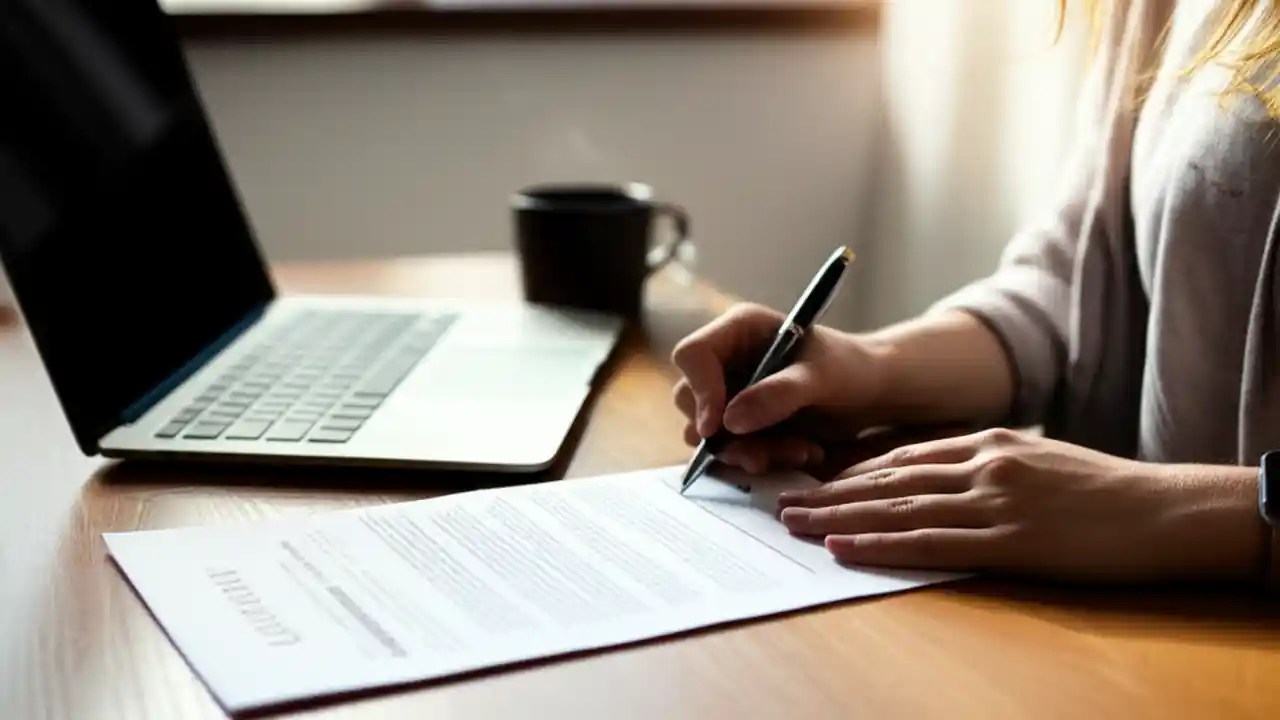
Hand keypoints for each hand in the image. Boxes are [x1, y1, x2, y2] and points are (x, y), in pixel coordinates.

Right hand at [671, 303, 888, 474]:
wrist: (869, 394)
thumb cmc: (850, 368)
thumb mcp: (821, 377)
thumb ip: (779, 394)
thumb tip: (730, 421)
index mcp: (738, 330)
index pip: (692, 354)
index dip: (699, 390)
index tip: (718, 425)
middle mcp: (725, 361)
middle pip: (690, 400)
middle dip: (728, 434)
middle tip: (767, 453)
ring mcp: (729, 394)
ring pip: (709, 435)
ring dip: (749, 452)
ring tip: (799, 450)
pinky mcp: (739, 425)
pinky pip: (729, 451)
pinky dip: (761, 459)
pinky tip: (800, 453)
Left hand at [775, 429, 1265, 581]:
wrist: (1162, 509)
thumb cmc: (1103, 489)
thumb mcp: (1038, 458)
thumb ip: (987, 462)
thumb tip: (941, 477)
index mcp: (987, 442)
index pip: (902, 456)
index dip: (853, 472)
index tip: (817, 482)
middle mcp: (980, 464)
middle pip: (887, 479)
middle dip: (830, 492)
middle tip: (783, 502)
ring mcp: (991, 500)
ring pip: (897, 508)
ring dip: (839, 517)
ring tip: (794, 524)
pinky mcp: (1007, 539)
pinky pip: (929, 543)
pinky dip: (880, 545)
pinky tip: (843, 547)